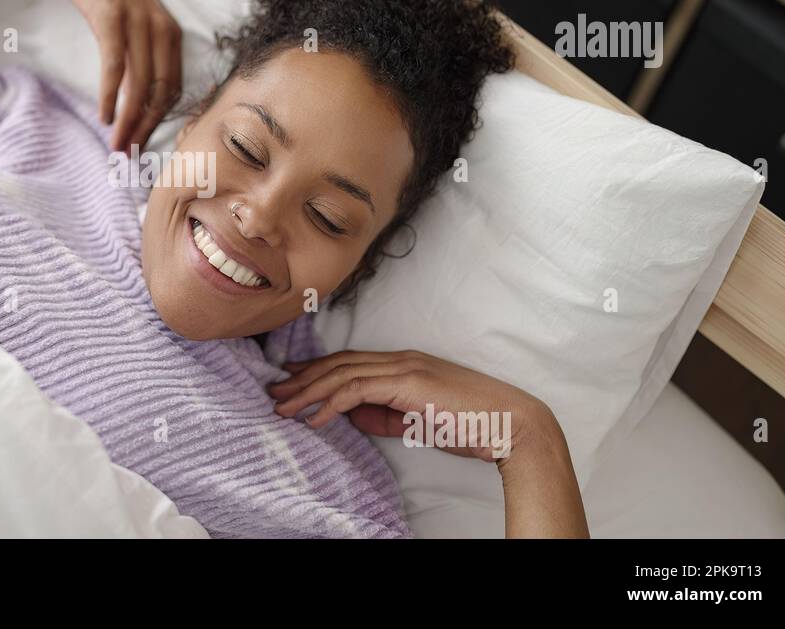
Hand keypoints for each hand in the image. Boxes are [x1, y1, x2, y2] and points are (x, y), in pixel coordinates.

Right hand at [51, 0, 182, 152]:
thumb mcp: (136, 21)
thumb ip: (143, 53)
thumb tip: (140, 98)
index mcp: (172, 34)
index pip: (174, 90)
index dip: (159, 122)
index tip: (143, 143)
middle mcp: (161, 29)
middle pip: (160, 93)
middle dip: (146, 129)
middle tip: (129, 153)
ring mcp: (138, 23)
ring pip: (140, 86)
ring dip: (128, 121)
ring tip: (116, 143)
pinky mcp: (112, 19)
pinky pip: (115, 68)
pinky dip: (111, 96)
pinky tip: (105, 116)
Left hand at [267, 349, 555, 462]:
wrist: (510, 424)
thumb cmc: (471, 424)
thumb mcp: (417, 420)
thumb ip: (384, 415)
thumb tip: (352, 415)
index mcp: (405, 364)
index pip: (351, 362)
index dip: (317, 370)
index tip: (291, 380)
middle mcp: (401, 359)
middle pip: (339, 363)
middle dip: (303, 378)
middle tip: (274, 392)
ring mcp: (404, 368)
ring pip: (342, 373)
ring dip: (308, 391)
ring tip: (283, 408)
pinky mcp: (408, 383)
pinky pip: (356, 390)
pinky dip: (330, 403)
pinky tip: (313, 419)